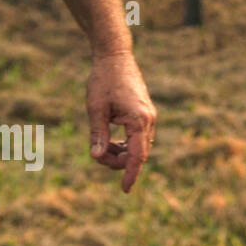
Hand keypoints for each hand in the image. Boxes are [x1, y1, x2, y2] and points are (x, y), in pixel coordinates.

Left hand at [86, 52, 156, 192]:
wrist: (115, 56)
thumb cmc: (103, 79)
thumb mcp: (96, 108)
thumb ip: (98, 135)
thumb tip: (97, 157)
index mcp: (139, 120)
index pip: (137, 156)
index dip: (130, 174)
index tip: (125, 190)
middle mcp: (149, 121)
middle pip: (138, 154)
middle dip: (118, 161)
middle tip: (96, 155)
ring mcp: (149, 118)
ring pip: (138, 147)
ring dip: (121, 153)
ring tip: (101, 146)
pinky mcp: (145, 115)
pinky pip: (138, 138)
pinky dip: (125, 144)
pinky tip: (110, 140)